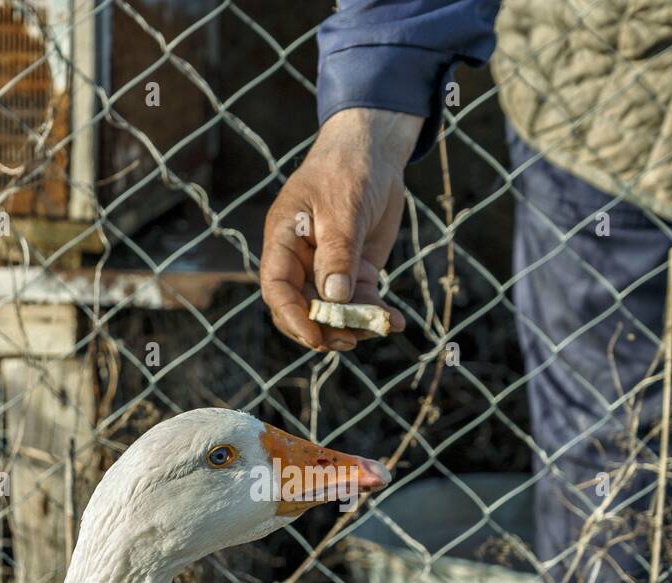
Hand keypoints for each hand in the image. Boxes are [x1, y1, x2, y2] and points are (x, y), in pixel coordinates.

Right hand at [260, 108, 422, 350]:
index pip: (277, 287)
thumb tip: (334, 299)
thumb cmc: (347, 170)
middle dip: (323, 328)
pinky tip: (394, 321)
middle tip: (349, 341)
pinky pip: (358, 301)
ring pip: (331, 311)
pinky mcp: (353, 271)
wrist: (374, 152)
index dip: (292, 316)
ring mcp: (327, 267)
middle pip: (302, 307)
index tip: (315, 336)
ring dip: (352, 326)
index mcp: (283, 240)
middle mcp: (300, 259)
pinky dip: (373, 314)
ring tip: (379, 329)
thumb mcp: (343, 209)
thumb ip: (338, 253)